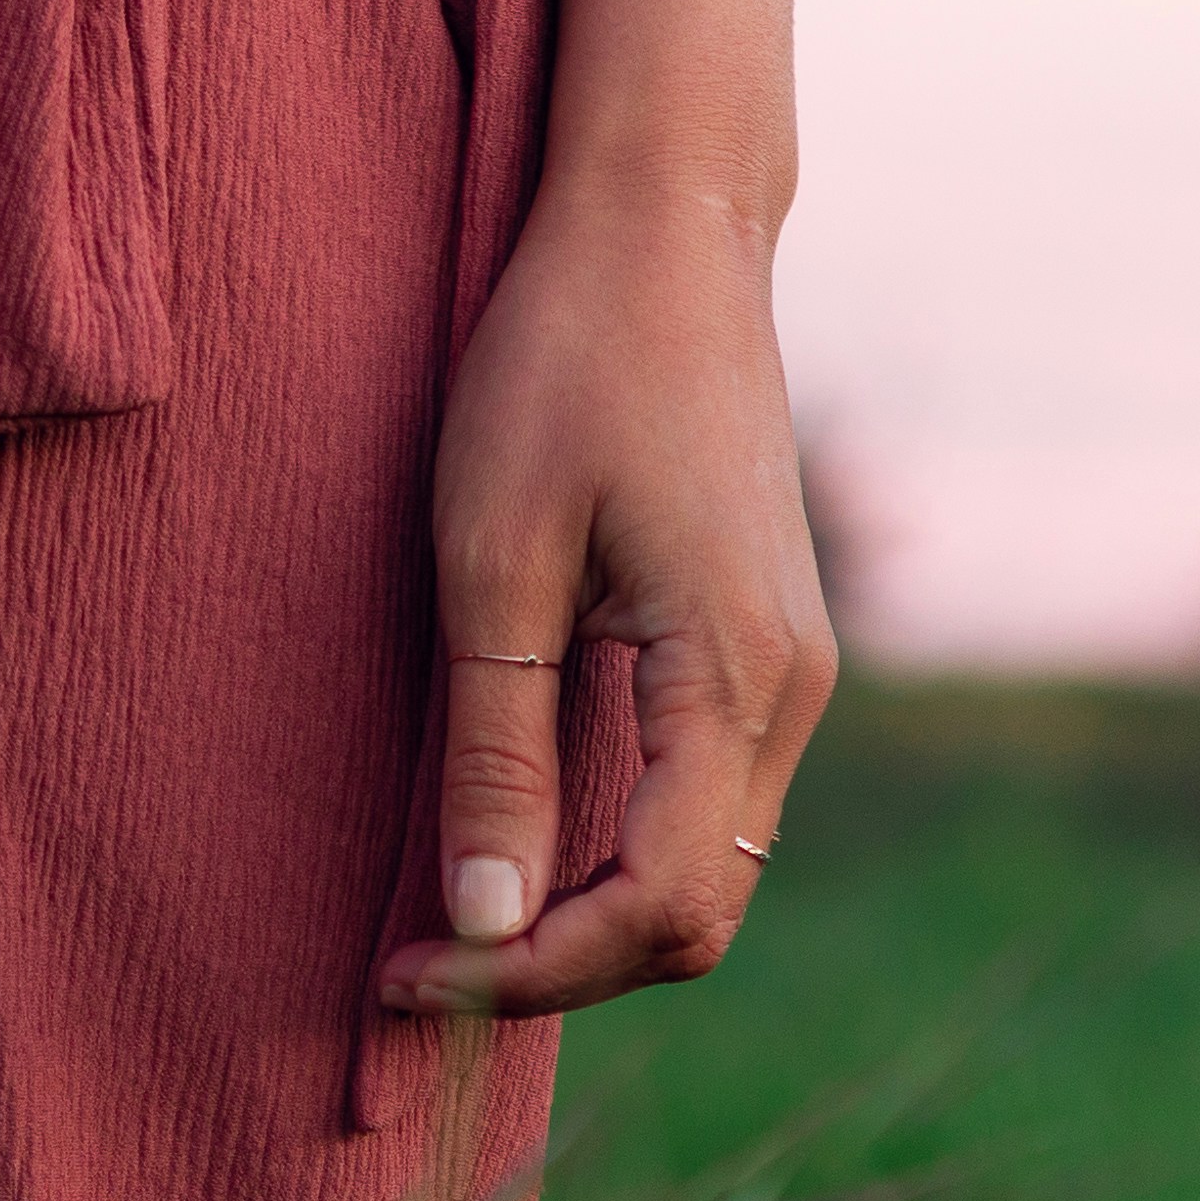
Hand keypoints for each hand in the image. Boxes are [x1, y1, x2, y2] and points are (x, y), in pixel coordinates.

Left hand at [377, 175, 836, 1017]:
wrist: (664, 230)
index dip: (531, 970)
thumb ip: (498, 751)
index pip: (658, 906)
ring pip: (707, 870)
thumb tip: (484, 923)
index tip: (407, 971)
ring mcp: (792, 672)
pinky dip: (614, 852)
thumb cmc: (561, 364)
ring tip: (450, 912)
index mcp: (735, 673)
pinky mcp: (765, 649)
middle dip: (558, 964)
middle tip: (416, 961)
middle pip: (696, 915)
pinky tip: (514, 831)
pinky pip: (702, 803)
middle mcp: (792, 692)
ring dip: (586, 915)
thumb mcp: (493, 559)